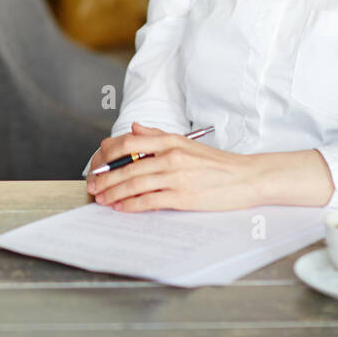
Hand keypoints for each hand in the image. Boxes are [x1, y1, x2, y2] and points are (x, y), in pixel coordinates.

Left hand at [86, 121, 257, 211]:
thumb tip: (134, 128)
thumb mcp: (186, 143)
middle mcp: (170, 156)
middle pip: (127, 165)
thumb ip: (158, 136)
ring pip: (134, 183)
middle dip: (104, 177)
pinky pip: (149, 200)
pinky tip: (121, 208)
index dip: (107, 154)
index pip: (128, 142)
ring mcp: (176, 176)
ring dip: (113, 192)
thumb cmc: (216, 163)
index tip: (96, 163)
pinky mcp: (182, 196)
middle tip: (91, 185)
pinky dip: (131, 205)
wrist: (246, 177)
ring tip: (101, 198)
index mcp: (170, 141)